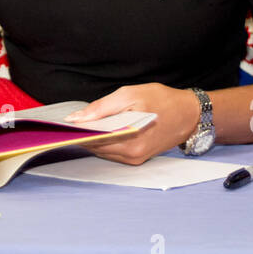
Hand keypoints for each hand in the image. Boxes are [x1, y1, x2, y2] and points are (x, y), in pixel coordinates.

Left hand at [65, 83, 201, 165]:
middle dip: (84, 134)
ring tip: (89, 122)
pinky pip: (114, 151)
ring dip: (94, 138)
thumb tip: (76, 119)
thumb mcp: (130, 95)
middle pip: (96, 147)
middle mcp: (132, 155)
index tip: (63, 124)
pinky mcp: (138, 158)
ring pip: (103, 151)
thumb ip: (101, 108)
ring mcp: (135, 159)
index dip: (76, 132)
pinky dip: (106, 141)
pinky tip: (104, 129)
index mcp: (130, 140)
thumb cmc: (162, 100)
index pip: (92, 140)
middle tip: (74, 120)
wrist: (190, 114)